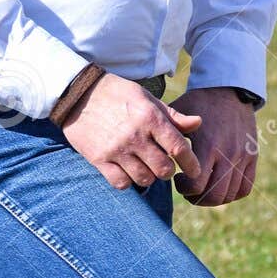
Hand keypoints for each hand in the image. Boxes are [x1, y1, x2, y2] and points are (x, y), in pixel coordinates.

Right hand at [61, 72, 202, 190]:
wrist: (79, 95)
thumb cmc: (117, 95)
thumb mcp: (146, 99)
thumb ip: (172, 115)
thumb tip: (197, 124)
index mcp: (150, 118)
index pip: (178, 147)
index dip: (191, 163)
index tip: (195, 171)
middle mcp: (135, 136)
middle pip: (162, 168)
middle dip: (167, 171)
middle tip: (164, 167)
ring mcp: (116, 150)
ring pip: (143, 178)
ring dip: (148, 177)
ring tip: (145, 170)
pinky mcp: (98, 160)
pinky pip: (120, 182)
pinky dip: (127, 182)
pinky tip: (127, 173)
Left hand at [169, 87, 258, 205]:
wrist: (229, 89)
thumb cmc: (197, 103)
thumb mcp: (178, 115)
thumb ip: (167, 136)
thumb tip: (151, 157)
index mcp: (208, 146)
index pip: (196, 186)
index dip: (184, 189)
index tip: (178, 177)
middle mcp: (228, 154)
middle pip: (213, 197)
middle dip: (196, 197)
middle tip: (189, 186)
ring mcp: (242, 156)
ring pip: (228, 196)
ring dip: (212, 197)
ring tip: (202, 185)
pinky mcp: (252, 156)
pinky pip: (245, 187)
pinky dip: (232, 193)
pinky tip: (218, 184)